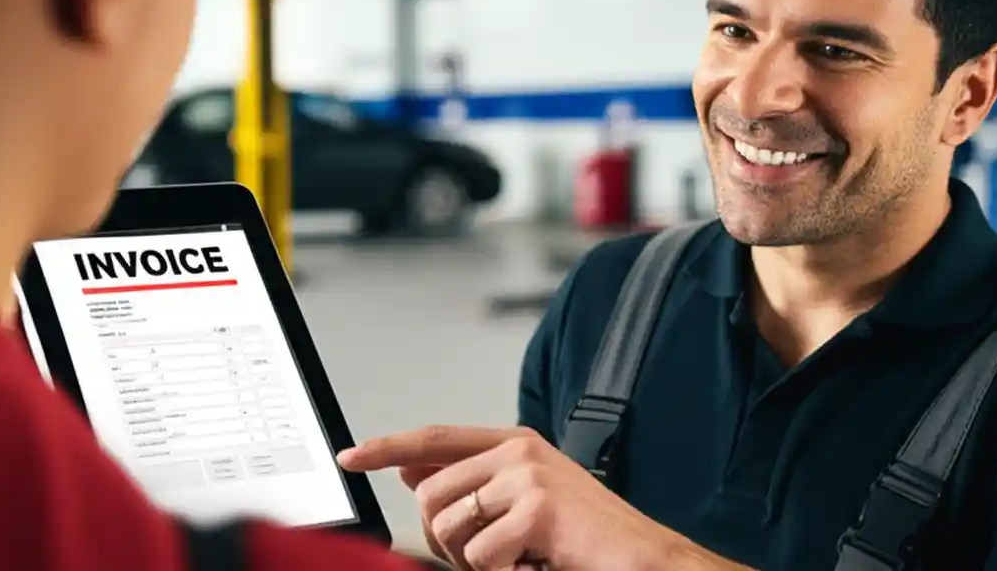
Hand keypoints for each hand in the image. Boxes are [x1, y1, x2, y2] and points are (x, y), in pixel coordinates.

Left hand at [338, 425, 711, 570]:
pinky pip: (482, 555)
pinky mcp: (538, 508)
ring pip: (451, 525)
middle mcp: (520, 452)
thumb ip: (472, 480)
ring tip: (518, 560)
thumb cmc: (589, 537)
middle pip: (432, 493)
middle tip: (487, 557)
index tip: (351, 456)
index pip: (435, 439)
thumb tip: (412, 471)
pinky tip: (534, 566)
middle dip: (445, 539)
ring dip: (475, 560)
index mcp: (515, 444)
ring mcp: (529, 476)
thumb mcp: (526, 501)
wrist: (645, 559)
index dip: (388, 447)